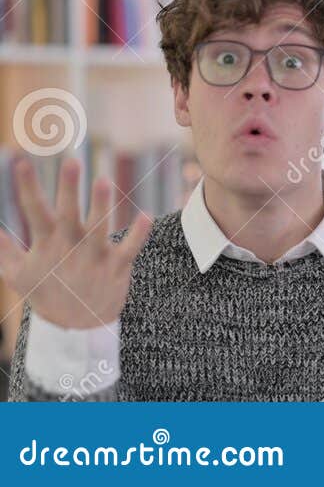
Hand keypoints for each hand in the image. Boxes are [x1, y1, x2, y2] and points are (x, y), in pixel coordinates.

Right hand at [0, 158, 151, 328]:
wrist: (74, 327)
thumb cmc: (47, 293)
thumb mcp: (18, 274)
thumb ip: (4, 250)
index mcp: (45, 244)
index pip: (32, 209)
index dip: (26, 184)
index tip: (20, 158)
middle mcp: (69, 247)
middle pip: (67, 213)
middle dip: (69, 188)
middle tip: (71, 161)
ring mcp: (93, 257)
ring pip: (99, 227)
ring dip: (101, 205)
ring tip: (104, 181)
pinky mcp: (116, 267)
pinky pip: (129, 248)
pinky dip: (138, 234)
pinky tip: (146, 215)